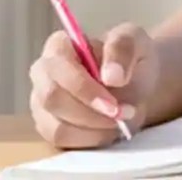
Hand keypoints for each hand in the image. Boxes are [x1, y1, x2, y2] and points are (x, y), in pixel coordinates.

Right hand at [29, 23, 160, 147]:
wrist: (139, 80)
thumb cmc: (130, 56)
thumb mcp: (135, 40)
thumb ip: (122, 50)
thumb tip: (111, 77)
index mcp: (58, 46)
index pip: (58, 67)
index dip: (83, 88)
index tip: (113, 104)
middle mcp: (43, 74)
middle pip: (52, 99)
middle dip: (91, 113)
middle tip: (124, 114)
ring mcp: (42, 103)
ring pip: (56, 126)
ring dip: (93, 129)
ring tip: (121, 121)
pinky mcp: (49, 127)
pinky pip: (62, 141)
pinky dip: (90, 140)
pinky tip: (109, 131)